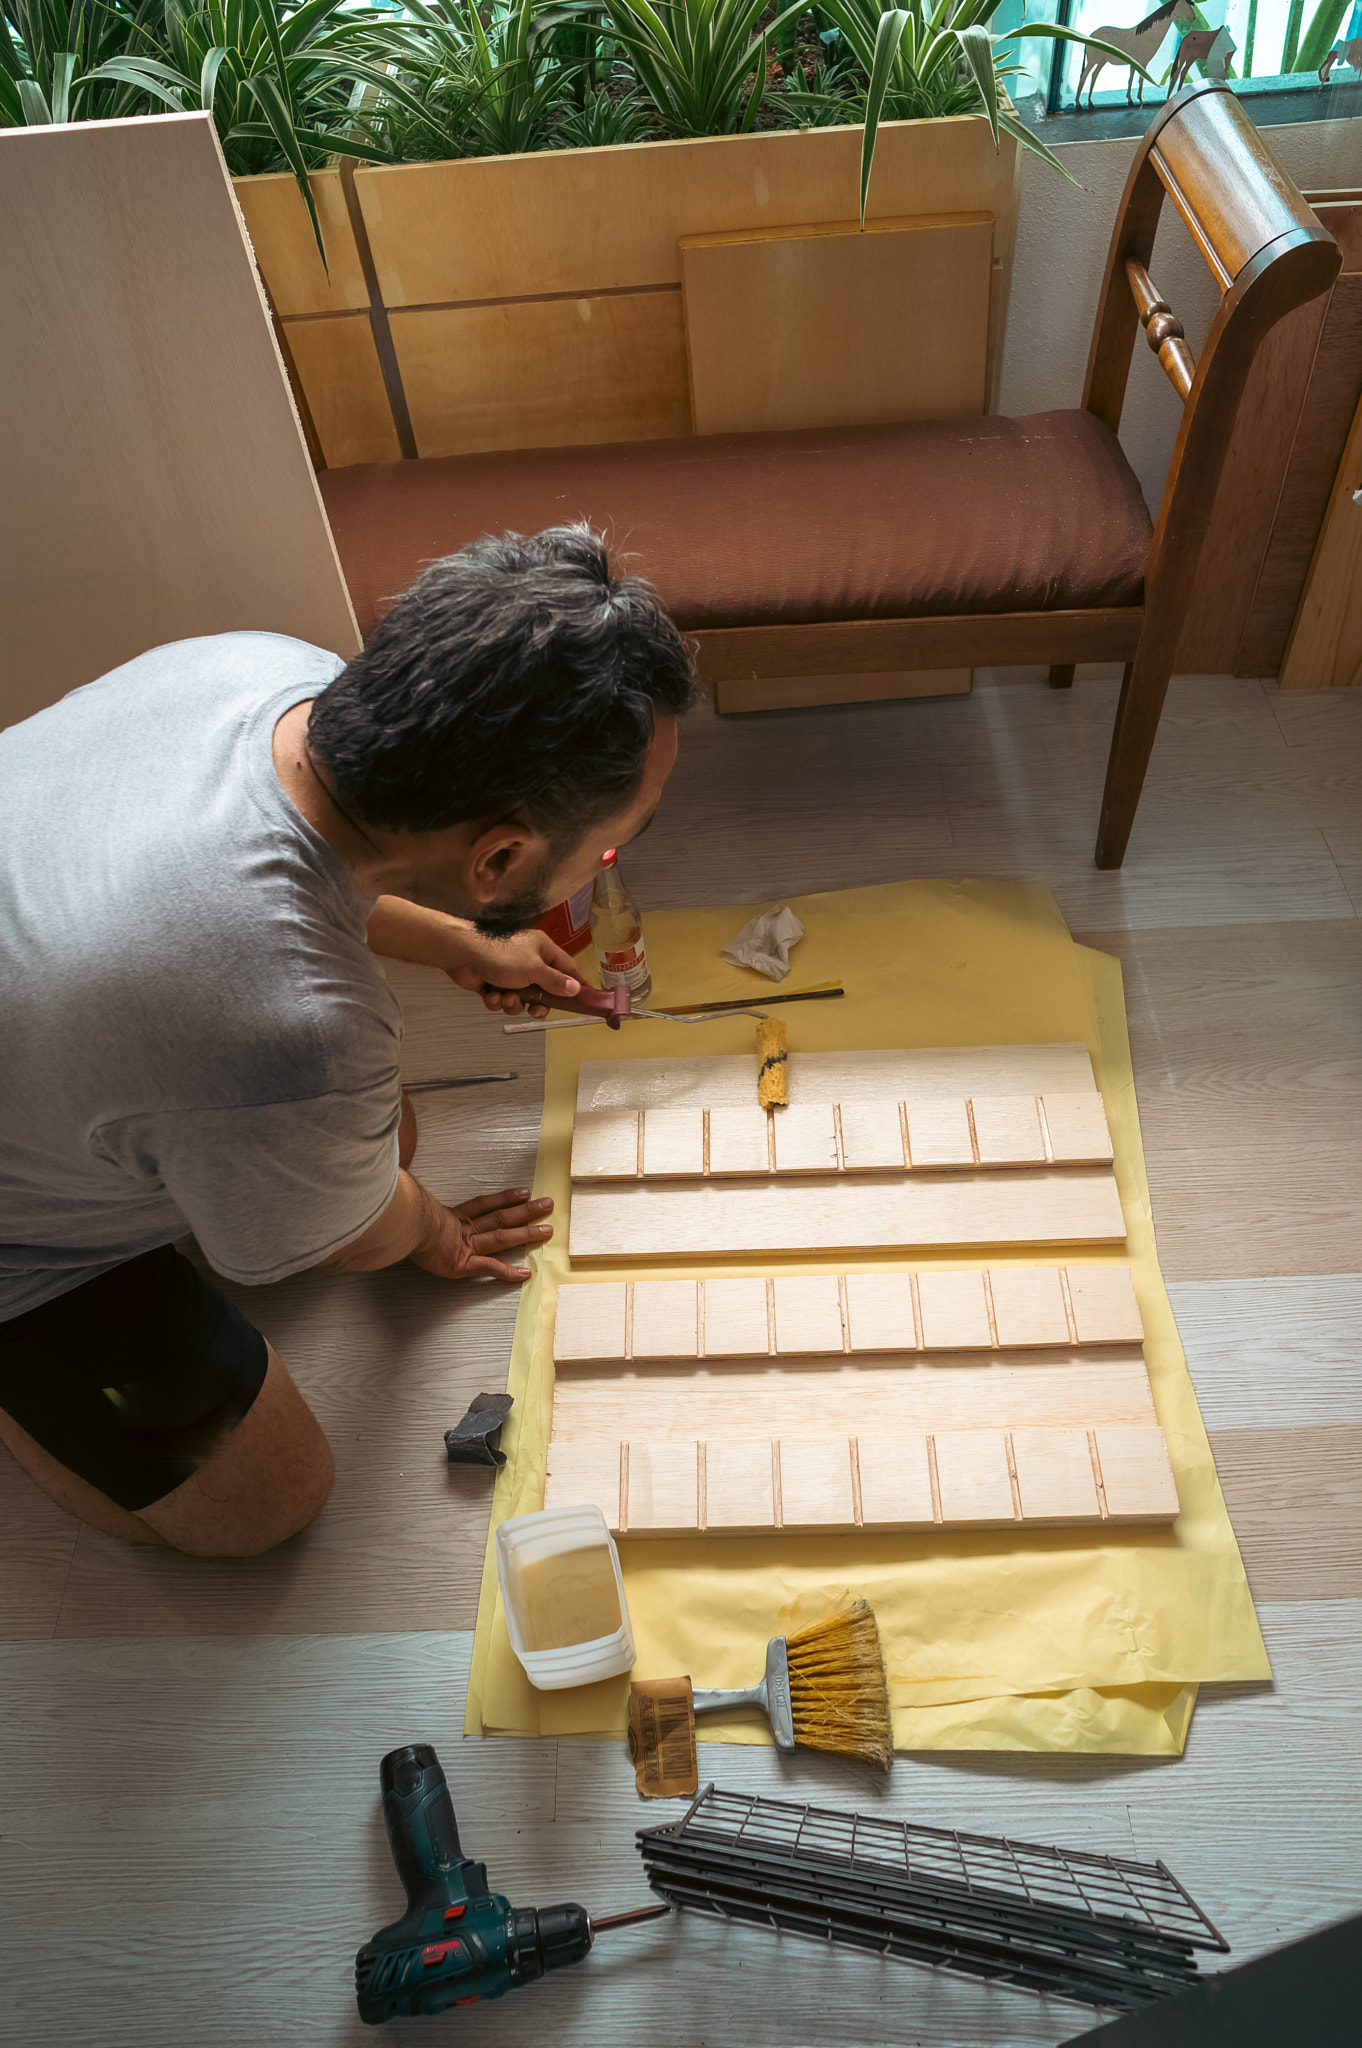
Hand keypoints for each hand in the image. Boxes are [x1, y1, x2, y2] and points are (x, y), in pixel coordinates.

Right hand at [409, 1186, 553, 1283]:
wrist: (406, 1225)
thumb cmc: (404, 1215)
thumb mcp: (411, 1203)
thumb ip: (415, 1198)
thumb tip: (406, 1187)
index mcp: (452, 1217)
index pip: (484, 1204)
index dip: (504, 1198)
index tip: (522, 1193)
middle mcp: (464, 1229)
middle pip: (501, 1217)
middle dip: (525, 1211)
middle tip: (547, 1204)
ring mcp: (465, 1246)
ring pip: (502, 1237)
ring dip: (526, 1233)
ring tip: (547, 1230)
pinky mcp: (463, 1263)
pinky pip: (491, 1268)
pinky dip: (508, 1272)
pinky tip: (525, 1273)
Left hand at [444, 927, 582, 1016]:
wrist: (461, 954)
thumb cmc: (499, 953)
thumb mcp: (534, 969)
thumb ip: (555, 981)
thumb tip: (575, 988)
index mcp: (543, 950)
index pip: (567, 968)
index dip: (576, 985)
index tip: (584, 1000)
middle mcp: (528, 961)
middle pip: (545, 990)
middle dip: (539, 1003)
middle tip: (535, 1009)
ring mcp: (510, 973)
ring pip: (523, 999)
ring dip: (514, 1003)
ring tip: (506, 997)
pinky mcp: (494, 984)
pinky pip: (503, 1000)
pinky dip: (497, 1001)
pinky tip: (491, 994)